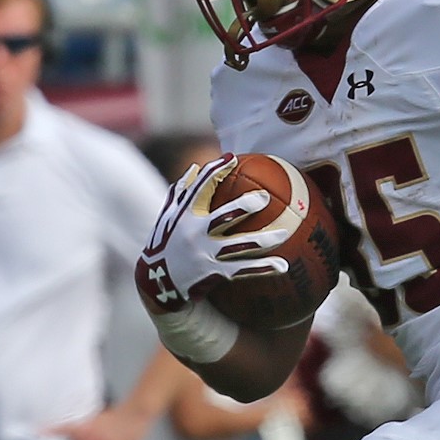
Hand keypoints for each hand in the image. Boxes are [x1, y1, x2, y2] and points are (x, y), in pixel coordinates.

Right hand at [136, 154, 290, 312]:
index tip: (231, 158)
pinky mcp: (213, 273)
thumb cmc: (165, 243)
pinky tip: (283, 265)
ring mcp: (205, 254)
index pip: (200, 189)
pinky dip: (263, 268)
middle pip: (222, 217)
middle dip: (243, 207)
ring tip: (284, 234)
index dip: (215, 172)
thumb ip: (181, 192)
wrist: (155, 282)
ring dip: (262, 240)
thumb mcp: (167, 217)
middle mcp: (195, 233)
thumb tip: (195, 167)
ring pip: (238, 246)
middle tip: (265, 197)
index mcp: (184, 215)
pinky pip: (242, 270)